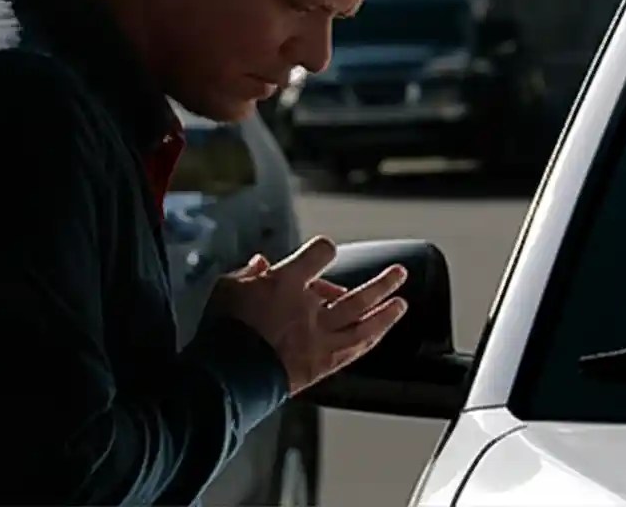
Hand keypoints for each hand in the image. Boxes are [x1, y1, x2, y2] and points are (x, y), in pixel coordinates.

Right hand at [207, 235, 407, 393]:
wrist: (226, 375)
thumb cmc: (224, 331)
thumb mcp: (227, 289)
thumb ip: (249, 274)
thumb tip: (260, 264)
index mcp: (287, 283)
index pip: (319, 254)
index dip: (324, 250)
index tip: (325, 250)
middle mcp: (311, 309)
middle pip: (356, 293)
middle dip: (381, 282)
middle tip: (399, 273)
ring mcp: (320, 338)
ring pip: (363, 323)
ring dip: (386, 312)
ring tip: (401, 303)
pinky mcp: (322, 363)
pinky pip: (353, 350)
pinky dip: (369, 340)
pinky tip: (379, 334)